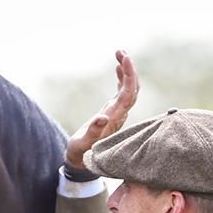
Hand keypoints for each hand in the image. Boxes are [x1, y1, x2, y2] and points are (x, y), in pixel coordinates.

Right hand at [66, 49, 139, 169]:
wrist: (82, 160)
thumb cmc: (81, 152)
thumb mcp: (83, 143)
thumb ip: (93, 131)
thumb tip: (103, 117)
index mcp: (114, 118)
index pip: (127, 94)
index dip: (129, 76)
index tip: (125, 59)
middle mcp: (119, 114)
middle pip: (132, 89)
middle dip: (129, 69)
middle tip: (121, 52)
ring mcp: (117, 113)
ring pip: (129, 89)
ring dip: (127, 71)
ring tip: (120, 53)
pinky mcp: (112, 112)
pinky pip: (122, 92)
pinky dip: (122, 79)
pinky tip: (118, 68)